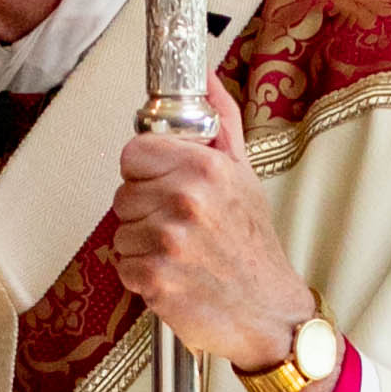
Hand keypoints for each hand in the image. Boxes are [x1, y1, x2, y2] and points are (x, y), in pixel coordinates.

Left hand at [112, 80, 307, 375]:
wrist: (270, 313)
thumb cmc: (254, 247)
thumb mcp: (244, 176)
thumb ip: (221, 124)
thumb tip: (205, 78)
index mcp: (205, 169)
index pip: (134, 153)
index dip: (146, 173)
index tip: (166, 188)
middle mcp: (186, 201)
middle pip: (123, 194)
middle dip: (145, 212)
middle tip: (182, 228)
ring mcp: (169, 243)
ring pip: (120, 232)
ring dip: (143, 246)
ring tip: (180, 254)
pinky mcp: (156, 281)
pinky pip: (123, 266)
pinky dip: (142, 276)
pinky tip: (174, 276)